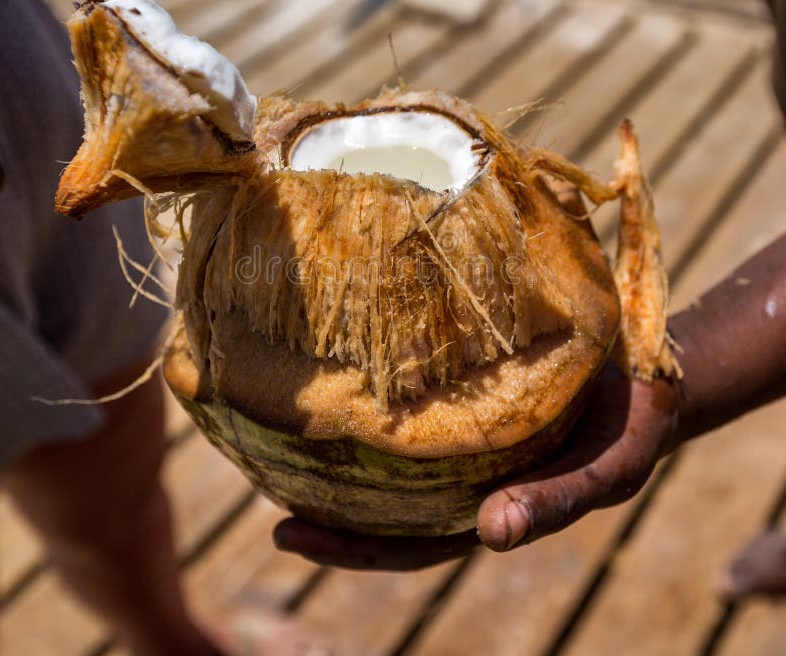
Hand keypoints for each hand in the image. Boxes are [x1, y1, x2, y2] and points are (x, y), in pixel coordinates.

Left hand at [273, 363, 679, 568]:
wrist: (652, 371)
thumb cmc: (632, 428)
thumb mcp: (607, 473)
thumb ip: (556, 503)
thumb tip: (492, 536)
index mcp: (495, 505)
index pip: (415, 543)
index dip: (355, 549)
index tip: (290, 535)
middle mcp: (470, 477)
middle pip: (393, 510)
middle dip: (333, 519)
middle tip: (269, 512)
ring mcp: (469, 438)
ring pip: (397, 463)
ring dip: (345, 462)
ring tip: (283, 448)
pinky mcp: (474, 392)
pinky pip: (418, 406)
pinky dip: (381, 409)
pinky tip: (344, 388)